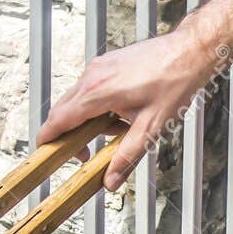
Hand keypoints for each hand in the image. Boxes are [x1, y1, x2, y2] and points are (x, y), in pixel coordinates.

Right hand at [37, 28, 225, 191]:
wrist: (189, 52)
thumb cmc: (174, 83)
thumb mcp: (150, 128)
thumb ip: (127, 156)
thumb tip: (110, 181)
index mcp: (98, 92)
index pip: (60, 119)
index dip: (48, 138)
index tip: (43, 153)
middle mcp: (92, 75)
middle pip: (64, 110)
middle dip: (69, 134)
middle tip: (86, 153)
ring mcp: (98, 67)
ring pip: (78, 100)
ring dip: (89, 120)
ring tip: (119, 130)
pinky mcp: (106, 63)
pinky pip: (91, 89)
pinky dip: (98, 106)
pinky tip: (123, 113)